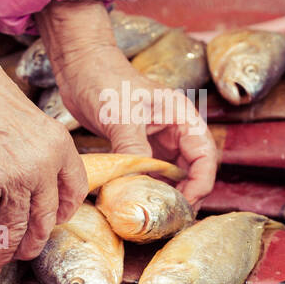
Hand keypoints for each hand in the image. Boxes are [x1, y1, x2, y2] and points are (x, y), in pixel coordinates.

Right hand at [0, 12, 87, 276]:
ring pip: (12, 229)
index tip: (48, 226)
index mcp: (60, 146)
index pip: (73, 193)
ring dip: (0, 253)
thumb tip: (28, 183)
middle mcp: (43, 165)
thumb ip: (36, 152)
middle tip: (18, 257)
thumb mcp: (28, 121)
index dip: (61, 216)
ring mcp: (14, 176)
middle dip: (30, 245)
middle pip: (43, 220)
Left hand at [37, 0, 217, 203]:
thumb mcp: (121, 114)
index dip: (201, 182)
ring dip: (169, 193)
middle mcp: (175, 129)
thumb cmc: (104, 79)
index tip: (186, 202)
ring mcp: (158, 139)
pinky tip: (138, 199)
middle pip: (194, 169)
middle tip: (172, 216)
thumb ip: (133, 147)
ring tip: (157, 212)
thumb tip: (137, 182)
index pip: (205, 155)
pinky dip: (149, 187)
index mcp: (181, 116)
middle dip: (188, 193)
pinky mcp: (140, 146)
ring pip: (174, 174)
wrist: (79, 67)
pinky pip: (152, 172)